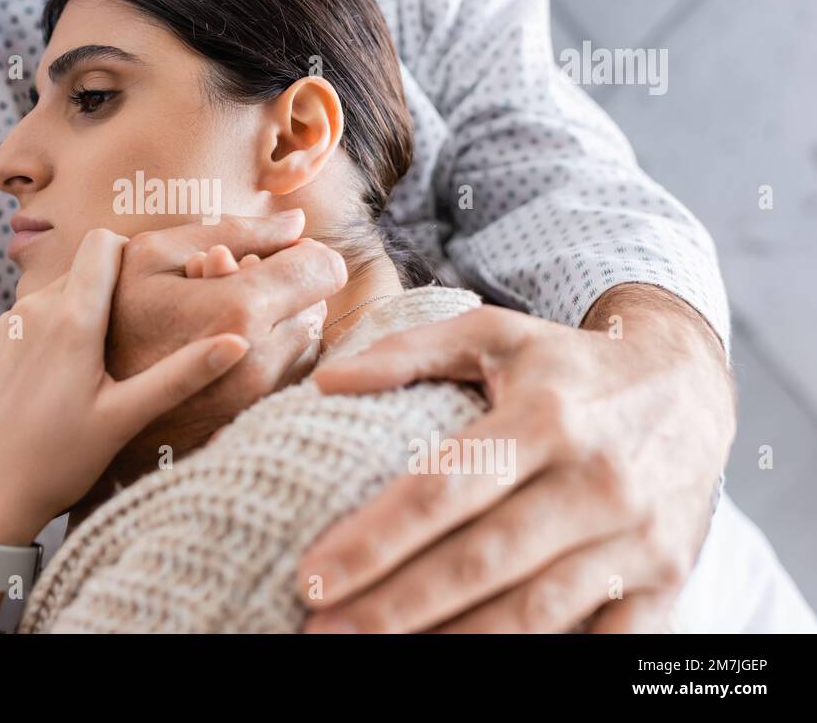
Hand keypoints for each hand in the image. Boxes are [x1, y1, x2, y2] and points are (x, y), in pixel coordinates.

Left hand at [0, 228, 251, 545]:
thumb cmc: (57, 464)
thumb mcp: (125, 418)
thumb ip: (181, 374)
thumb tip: (238, 342)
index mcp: (73, 318)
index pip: (102, 243)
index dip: (125, 255)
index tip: (137, 289)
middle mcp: (29, 310)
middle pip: (76, 275)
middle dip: (98, 300)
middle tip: (114, 354)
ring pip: (43, 303)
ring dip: (63, 325)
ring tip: (72, 383)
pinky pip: (10, 325)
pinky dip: (26, 344)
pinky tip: (31, 391)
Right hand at [106, 210, 346, 427]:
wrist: (74, 403)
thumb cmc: (108, 317)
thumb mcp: (152, 254)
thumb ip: (230, 231)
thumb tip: (297, 221)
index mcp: (239, 310)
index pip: (321, 268)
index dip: (300, 253)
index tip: (273, 255)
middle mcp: (259, 360)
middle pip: (317, 305)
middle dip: (287, 290)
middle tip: (235, 287)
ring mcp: (257, 398)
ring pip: (308, 343)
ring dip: (282, 323)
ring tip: (227, 319)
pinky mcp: (251, 421)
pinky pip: (292, 376)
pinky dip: (274, 356)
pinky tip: (231, 349)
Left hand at [298, 285, 734, 632]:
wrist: (690, 387)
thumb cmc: (569, 366)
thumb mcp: (494, 335)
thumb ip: (409, 350)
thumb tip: (327, 381)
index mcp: (545, 416)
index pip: (444, 487)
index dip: (374, 538)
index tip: (312, 574)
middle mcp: (596, 480)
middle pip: (480, 560)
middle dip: (394, 606)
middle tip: (322, 630)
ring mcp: (636, 538)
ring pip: (533, 611)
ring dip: (451, 645)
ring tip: (375, 659)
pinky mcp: (666, 579)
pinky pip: (599, 641)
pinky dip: (537, 661)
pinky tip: (471, 668)